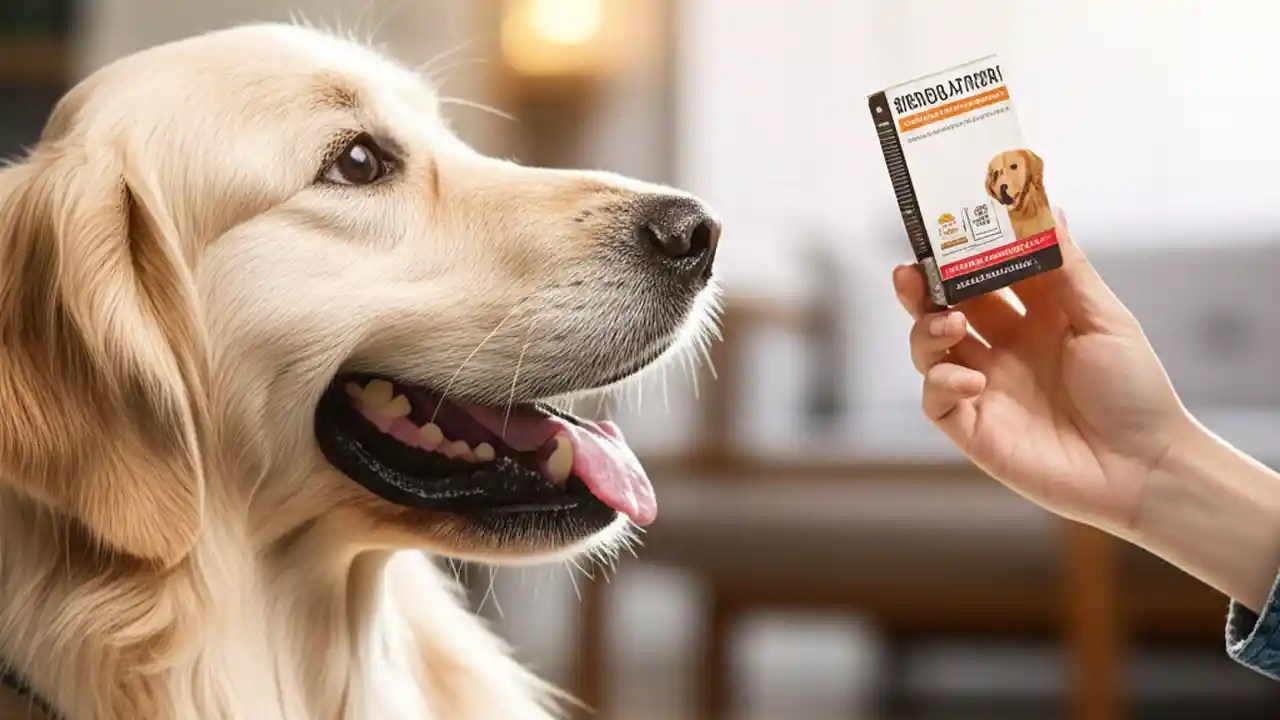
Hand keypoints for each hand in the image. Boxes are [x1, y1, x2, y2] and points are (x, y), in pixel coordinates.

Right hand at [892, 210, 1191, 534]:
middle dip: (921, 288)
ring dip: (926, 331)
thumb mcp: (1103, 317)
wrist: (1145, 468)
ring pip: (928, 350)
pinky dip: (940, 383)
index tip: (942, 228)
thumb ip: (1066, 266)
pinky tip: (972, 380)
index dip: (959, 254)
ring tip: (948, 324)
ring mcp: (985, 389)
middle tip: (909, 271)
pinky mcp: (974, 429)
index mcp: (1034, 318)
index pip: (983, 276)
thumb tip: (1046, 206)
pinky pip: (935, 400)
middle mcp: (1003, 350)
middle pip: (943, 308)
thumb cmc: (1135, 392)